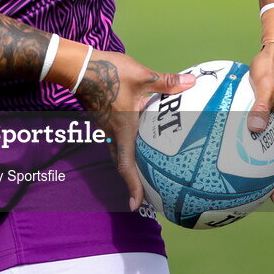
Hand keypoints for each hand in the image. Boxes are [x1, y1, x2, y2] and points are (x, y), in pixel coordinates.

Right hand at [74, 51, 194, 210]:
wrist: (80, 67)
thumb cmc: (109, 73)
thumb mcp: (142, 76)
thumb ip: (167, 82)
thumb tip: (193, 83)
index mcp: (124, 129)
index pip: (126, 165)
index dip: (132, 186)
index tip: (137, 206)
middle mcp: (113, 133)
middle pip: (123, 163)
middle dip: (135, 180)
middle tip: (149, 194)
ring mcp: (106, 127)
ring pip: (120, 151)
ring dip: (131, 163)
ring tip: (147, 171)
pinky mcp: (104, 119)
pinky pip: (117, 140)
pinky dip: (128, 148)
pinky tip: (139, 141)